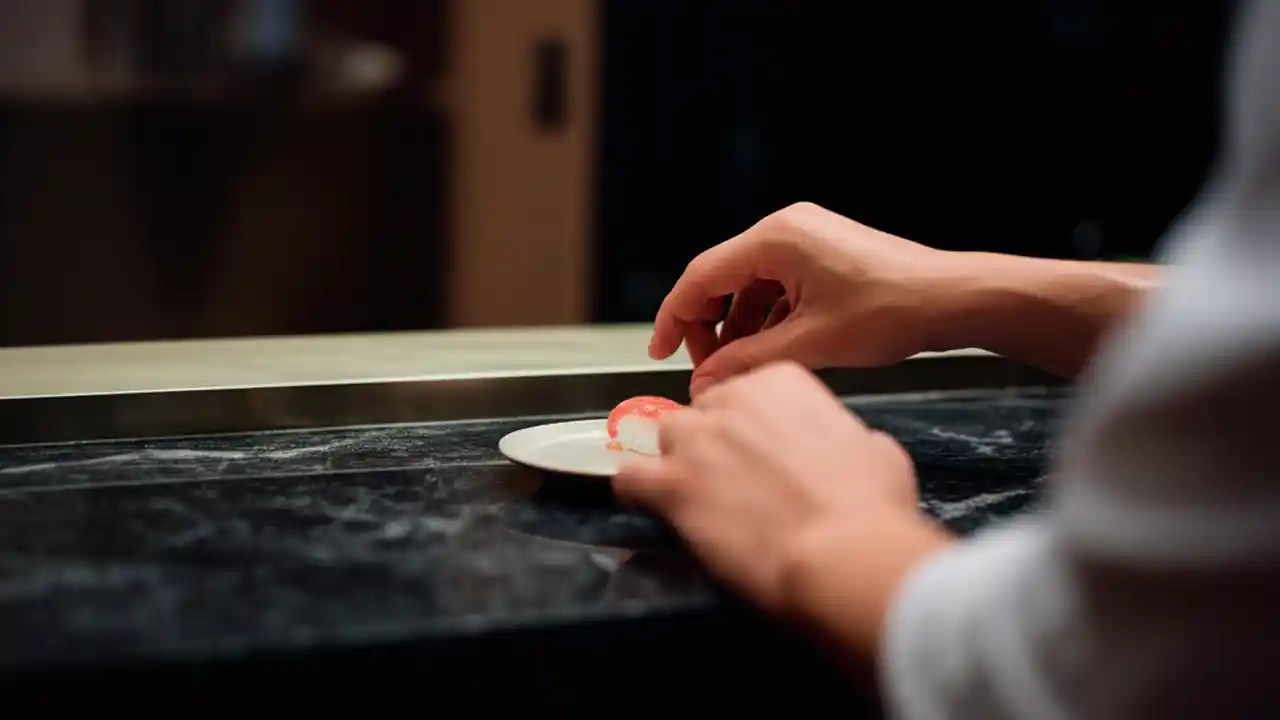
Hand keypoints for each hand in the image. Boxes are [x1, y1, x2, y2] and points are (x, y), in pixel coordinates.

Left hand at [612, 361, 950, 658]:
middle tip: (735, 481)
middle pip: (704, 413)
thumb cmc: (867, 507)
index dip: (752, 426)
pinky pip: (630, 478)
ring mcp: (698, 441)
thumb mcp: (876, 450)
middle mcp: (733, 401)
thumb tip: (849, 448)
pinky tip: (649, 505)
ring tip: (699, 497)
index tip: (760, 451)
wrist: (843, 553)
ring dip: (677, 462)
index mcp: (781, 382)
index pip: (747, 392)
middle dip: (714, 443)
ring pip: (666, 437)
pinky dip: (635, 491)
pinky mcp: (673, 485)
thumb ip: (844, 436)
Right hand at [648, 202, 949, 395]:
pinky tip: (776, 351)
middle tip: (711, 371)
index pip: (701, 277)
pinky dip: (767, 319)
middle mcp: (785, 229)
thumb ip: (746, 362)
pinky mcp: (821, 253)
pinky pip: (776, 286)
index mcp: (775, 239)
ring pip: (748, 286)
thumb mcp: (809, 345)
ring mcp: (805, 238)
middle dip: (709, 327)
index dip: (673, 317)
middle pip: (720, 279)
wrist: (952, 299)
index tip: (660, 352)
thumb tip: (702, 382)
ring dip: (739, 328)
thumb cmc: (890, 313)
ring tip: (745, 368)